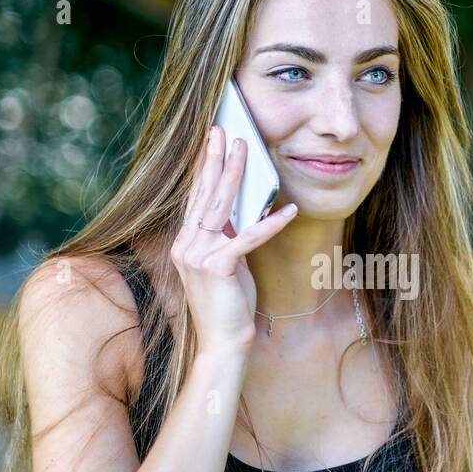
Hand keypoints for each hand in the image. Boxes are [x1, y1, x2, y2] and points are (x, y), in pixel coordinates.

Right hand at [171, 125, 297, 354]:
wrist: (223, 342)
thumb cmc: (228, 303)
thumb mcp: (225, 262)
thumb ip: (226, 236)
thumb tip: (241, 209)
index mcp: (184, 243)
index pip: (194, 197)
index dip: (202, 167)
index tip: (209, 141)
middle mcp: (185, 246)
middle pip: (203, 194)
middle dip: (215, 158)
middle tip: (223, 130)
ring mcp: (197, 256)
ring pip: (220, 207)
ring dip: (235, 175)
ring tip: (245, 150)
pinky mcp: (218, 267)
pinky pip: (248, 237)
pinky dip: (271, 223)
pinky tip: (288, 209)